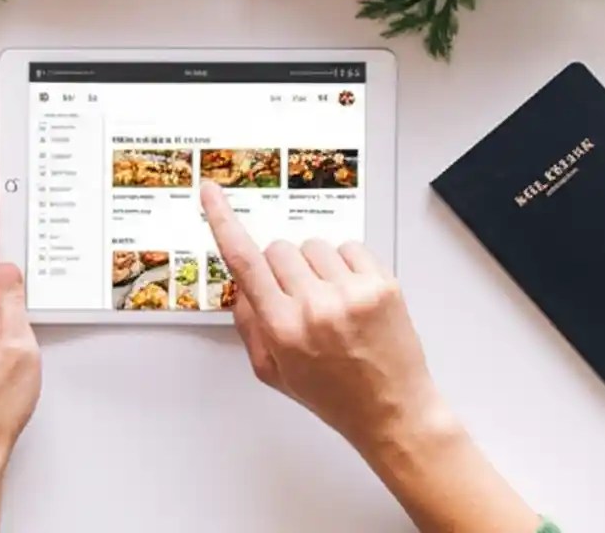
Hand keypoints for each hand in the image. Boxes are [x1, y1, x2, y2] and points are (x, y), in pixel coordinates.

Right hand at [200, 182, 444, 450]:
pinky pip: (350, 247)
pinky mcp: (382, 285)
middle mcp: (314, 307)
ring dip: (315, 266)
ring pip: (314, 245)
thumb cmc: (334, 396)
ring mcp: (350, 293)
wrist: (393, 411)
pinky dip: (346, 265)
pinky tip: (351, 296)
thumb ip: (249, 325)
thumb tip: (242, 285)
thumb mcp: (273, 372)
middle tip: (297, 297)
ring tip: (331, 303)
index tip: (211, 194)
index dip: (222, 221)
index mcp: (282, 329)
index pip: (243, 261)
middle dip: (281, 268)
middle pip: (278, 249)